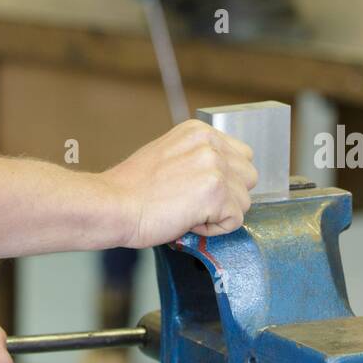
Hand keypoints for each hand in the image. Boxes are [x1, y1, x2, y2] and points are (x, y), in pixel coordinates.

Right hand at [103, 119, 258, 247]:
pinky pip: (235, 221)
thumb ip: (197, 157)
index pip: (240, 156)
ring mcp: (215, 167)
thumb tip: (219, 175)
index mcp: (199, 132)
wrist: (114, 204)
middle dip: (228, 195)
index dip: (224, 178)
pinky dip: (214, 230)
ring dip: (220, 213)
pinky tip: (188, 221)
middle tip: (193, 202)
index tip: (198, 188)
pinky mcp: (217, 193)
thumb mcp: (168, 153)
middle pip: (248, 177)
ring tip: (187, 211)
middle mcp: (211, 144)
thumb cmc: (132, 188)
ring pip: (244, 201)